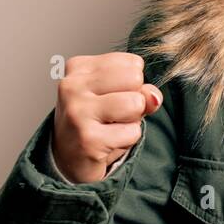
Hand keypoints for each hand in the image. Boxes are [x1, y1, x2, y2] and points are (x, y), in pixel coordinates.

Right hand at [51, 52, 163, 183]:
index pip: (133, 63)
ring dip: (132, 121)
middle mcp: (73, 85)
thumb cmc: (95, 123)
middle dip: (134, 101)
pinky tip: (107, 143)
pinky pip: (133, 132)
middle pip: (135, 78)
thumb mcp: (118, 98)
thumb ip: (141, 91)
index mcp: (79, 68)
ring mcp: (78, 111)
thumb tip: (154, 97)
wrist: (70, 160)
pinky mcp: (88, 138)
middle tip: (113, 116)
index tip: (110, 99)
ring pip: (135, 103)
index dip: (132, 85)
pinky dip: (127, 141)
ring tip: (111, 129)